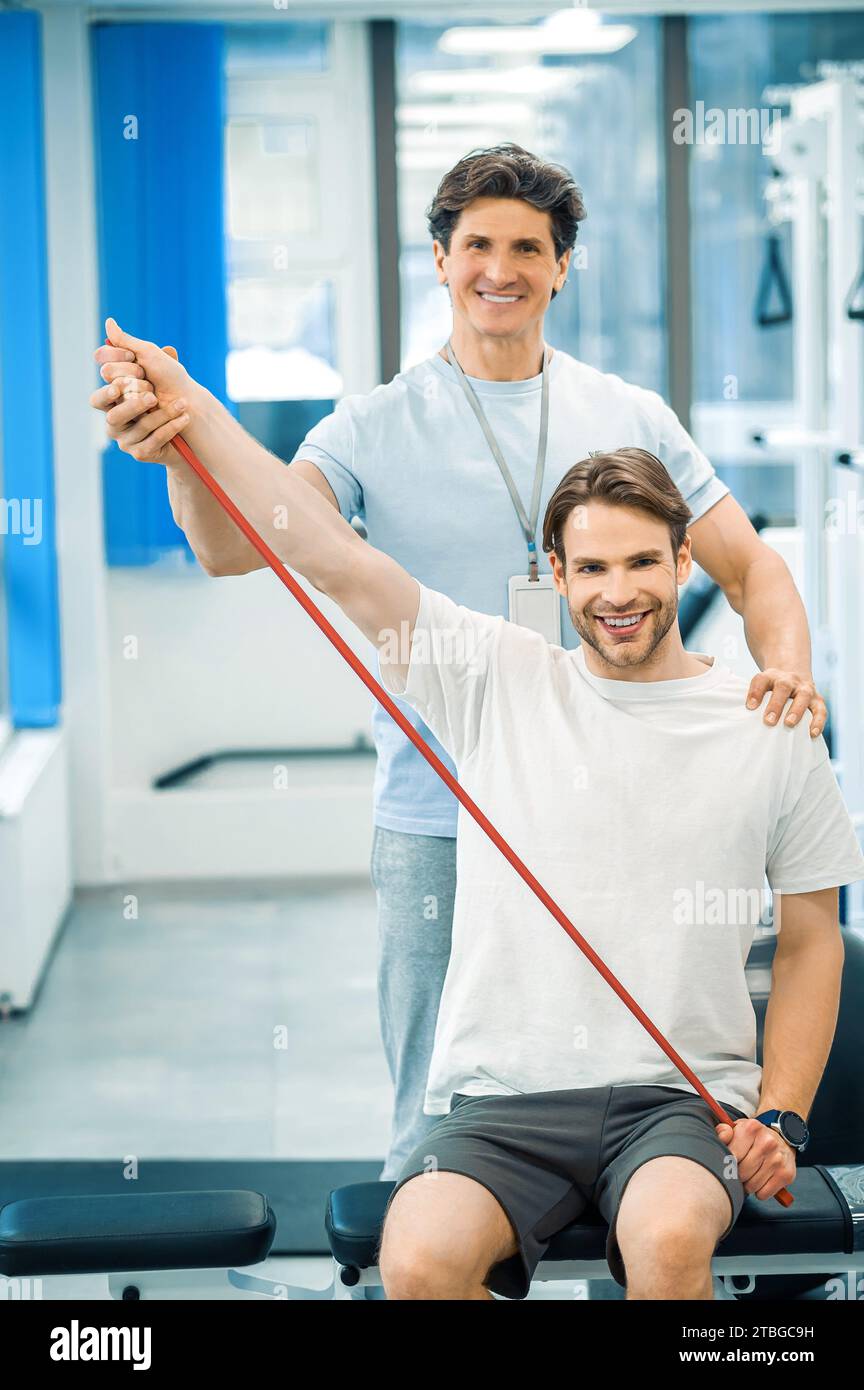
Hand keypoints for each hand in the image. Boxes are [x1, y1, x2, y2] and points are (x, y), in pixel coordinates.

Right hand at [90, 317, 194, 464]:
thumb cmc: (171, 383)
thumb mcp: (152, 359)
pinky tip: (183, 418)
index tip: (140, 370)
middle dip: (133, 403)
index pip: (101, 392)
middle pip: (111, 414)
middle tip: (152, 395)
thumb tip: (109, 322)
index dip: (117, 382)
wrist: (196, 412)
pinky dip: (170, 428)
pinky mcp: (141, 452)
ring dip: (161, 414)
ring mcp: (126, 438)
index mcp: (112, 398)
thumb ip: (129, 344)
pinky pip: (152, 441)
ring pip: (136, 426)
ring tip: (182, 404)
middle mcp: (115, 419)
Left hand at [715, 1118, 796, 1200]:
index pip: (731, 1156)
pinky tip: (762, 1180)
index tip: (730, 1162)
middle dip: (738, 1175)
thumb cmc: (754, 1138)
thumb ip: (724, 1132)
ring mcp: (778, 1159)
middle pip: (741, 1173)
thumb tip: (723, 1137)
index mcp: (751, 1128)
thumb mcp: (738, 1129)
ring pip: (752, 1186)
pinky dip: (760, 1192)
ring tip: (751, 1174)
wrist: (782, 1141)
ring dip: (748, 1185)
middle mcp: (767, 1142)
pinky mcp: (786, 1174)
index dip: (727, 1163)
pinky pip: (763, 1194)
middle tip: (741, 1169)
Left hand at [745, 669, 826, 737]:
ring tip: (789, 724)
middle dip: (776, 705)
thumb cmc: (772, 690)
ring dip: (796, 710)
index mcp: (772, 676)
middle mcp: (790, 680)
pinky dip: (818, 722)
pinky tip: (812, 733)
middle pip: (783, 687)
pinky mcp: (818, 700)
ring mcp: (805, 689)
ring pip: (803, 696)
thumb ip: (754, 698)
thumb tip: (750, 713)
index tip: (750, 707)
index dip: (755, 693)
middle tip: (769, 721)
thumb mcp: (761, 689)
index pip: (761, 680)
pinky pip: (820, 710)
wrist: (793, 678)